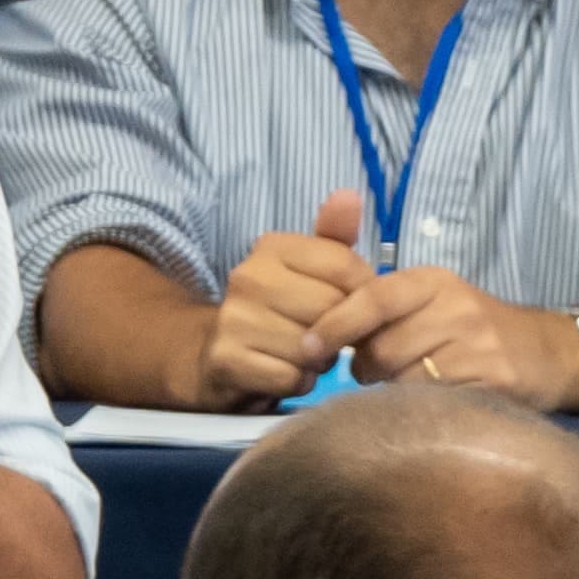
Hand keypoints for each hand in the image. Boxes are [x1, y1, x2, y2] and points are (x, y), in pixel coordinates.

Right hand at [199, 190, 376, 408]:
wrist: (217, 355)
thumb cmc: (278, 310)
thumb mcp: (308, 269)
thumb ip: (334, 236)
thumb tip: (350, 195)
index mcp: (271, 247)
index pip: (344, 266)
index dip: (361, 295)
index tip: (351, 307)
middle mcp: (247, 276)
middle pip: (331, 308)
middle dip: (338, 331)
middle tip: (324, 336)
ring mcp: (233, 319)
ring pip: (312, 347)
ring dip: (317, 361)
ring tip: (302, 356)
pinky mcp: (226, 360)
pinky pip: (290, 378)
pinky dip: (296, 382)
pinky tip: (283, 373)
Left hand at [315, 264, 578, 411]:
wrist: (551, 353)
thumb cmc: (475, 329)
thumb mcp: (432, 300)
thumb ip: (379, 306)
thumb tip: (316, 329)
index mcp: (433, 281)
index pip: (371, 297)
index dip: (334, 324)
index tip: (305, 347)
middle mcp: (456, 307)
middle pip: (382, 347)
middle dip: (367, 367)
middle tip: (378, 374)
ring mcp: (478, 345)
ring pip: (404, 378)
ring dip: (393, 391)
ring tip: (408, 388)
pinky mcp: (494, 382)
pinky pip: (435, 402)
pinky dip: (423, 408)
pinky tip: (432, 406)